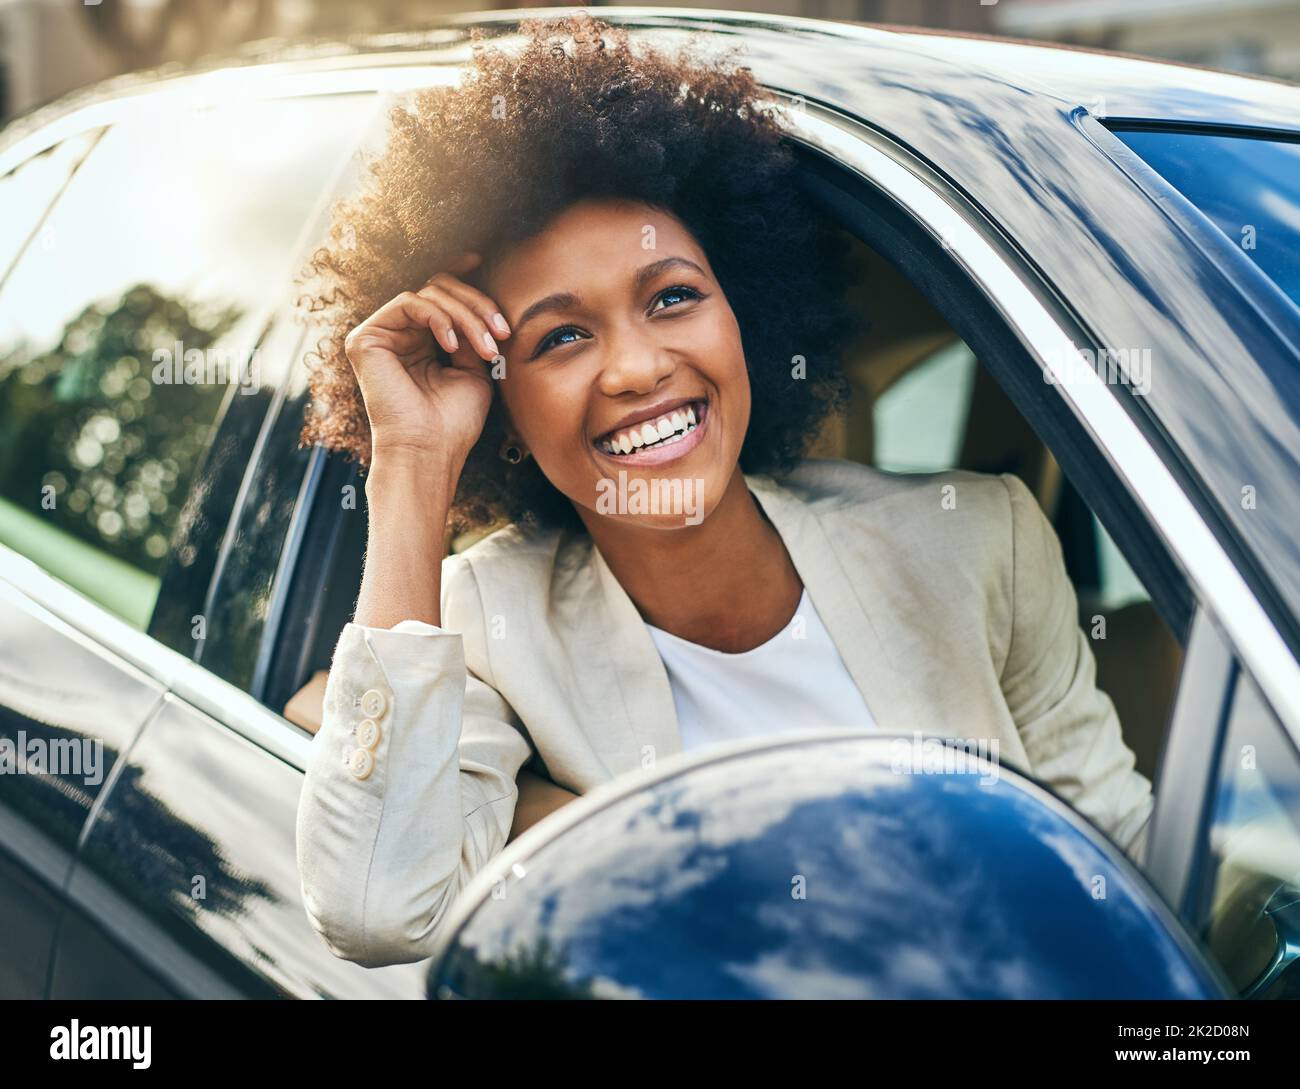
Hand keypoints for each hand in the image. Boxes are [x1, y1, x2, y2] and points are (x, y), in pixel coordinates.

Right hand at [342, 252, 509, 463]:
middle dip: (477, 306)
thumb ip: (472, 333)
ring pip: (429, 294)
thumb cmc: (454, 421)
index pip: (442, 298)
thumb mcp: (475, 369)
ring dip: (466, 316)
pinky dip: (438, 317)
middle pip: (439, 290)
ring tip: (487, 348)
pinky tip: (452, 344)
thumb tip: (477, 302)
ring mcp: (380, 335)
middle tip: (501, 333)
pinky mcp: (365, 338)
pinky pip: (409, 303)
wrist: (429, 451)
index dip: (463, 280)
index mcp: (421, 343)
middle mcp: (397, 335)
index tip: (484, 262)